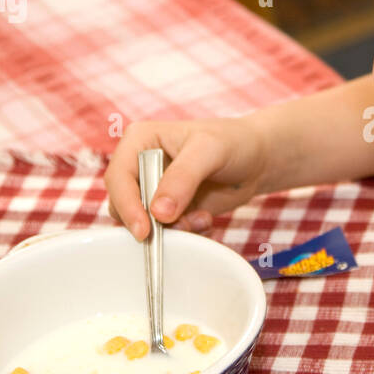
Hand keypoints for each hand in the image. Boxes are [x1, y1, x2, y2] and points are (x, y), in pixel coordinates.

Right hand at [104, 117, 270, 239]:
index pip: (118, 178)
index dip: (127, 205)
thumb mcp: (209, 151)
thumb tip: (158, 213)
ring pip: (142, 223)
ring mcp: (152, 190)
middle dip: (151, 223)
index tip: (145, 230)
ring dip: (171, 230)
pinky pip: (163, 231)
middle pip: (123, 205)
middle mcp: (139, 166)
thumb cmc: (232, 142)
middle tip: (183, 225)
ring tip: (201, 218)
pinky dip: (184, 233)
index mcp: (138, 141)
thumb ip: (183, 178)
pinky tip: (206, 219)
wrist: (256, 159)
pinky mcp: (167, 210)